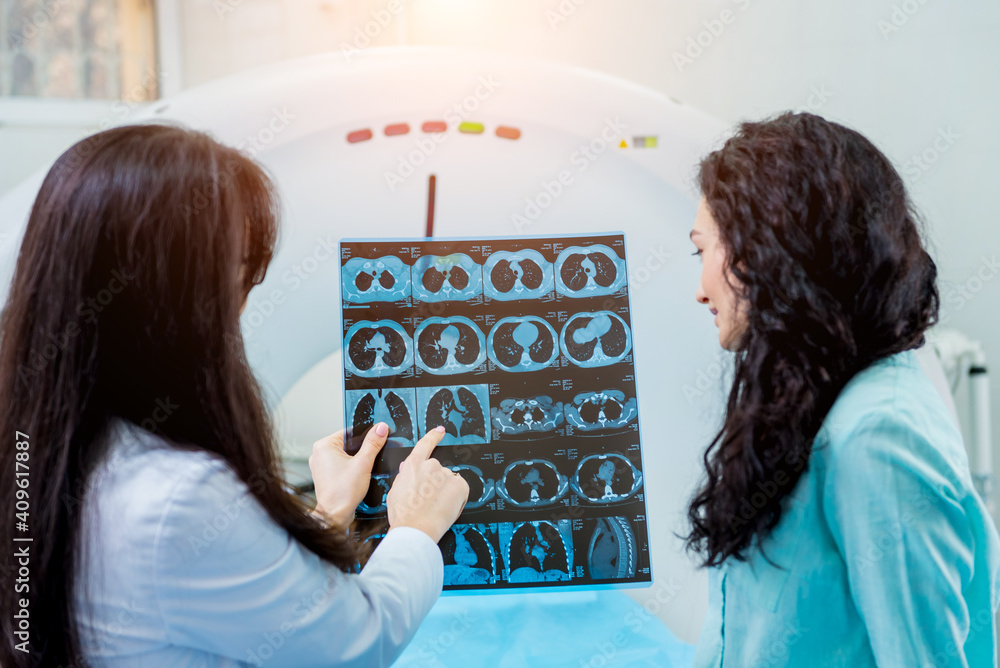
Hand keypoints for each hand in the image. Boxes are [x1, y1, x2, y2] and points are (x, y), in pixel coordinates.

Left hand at [308, 423, 387, 527]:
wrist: (335, 515)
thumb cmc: (343, 492)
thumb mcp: (363, 463)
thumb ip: (373, 443)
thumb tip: (380, 428)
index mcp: (324, 446)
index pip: (349, 432)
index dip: (365, 435)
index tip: (377, 438)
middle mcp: (319, 454)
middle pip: (348, 444)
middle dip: (361, 450)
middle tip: (370, 458)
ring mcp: (321, 465)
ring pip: (345, 455)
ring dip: (356, 460)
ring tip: (363, 469)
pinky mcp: (325, 475)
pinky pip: (341, 465)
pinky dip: (350, 468)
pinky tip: (357, 476)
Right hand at [386, 426, 468, 542]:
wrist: (415, 528)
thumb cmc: (403, 514)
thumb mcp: (396, 491)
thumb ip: (404, 477)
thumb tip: (408, 469)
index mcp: (413, 465)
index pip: (425, 444)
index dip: (434, 436)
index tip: (440, 431)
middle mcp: (431, 465)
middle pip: (437, 470)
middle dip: (436, 483)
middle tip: (429, 501)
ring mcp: (446, 474)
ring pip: (448, 482)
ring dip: (445, 492)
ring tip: (435, 508)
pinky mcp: (460, 485)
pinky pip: (460, 490)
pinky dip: (456, 498)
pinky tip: (445, 508)